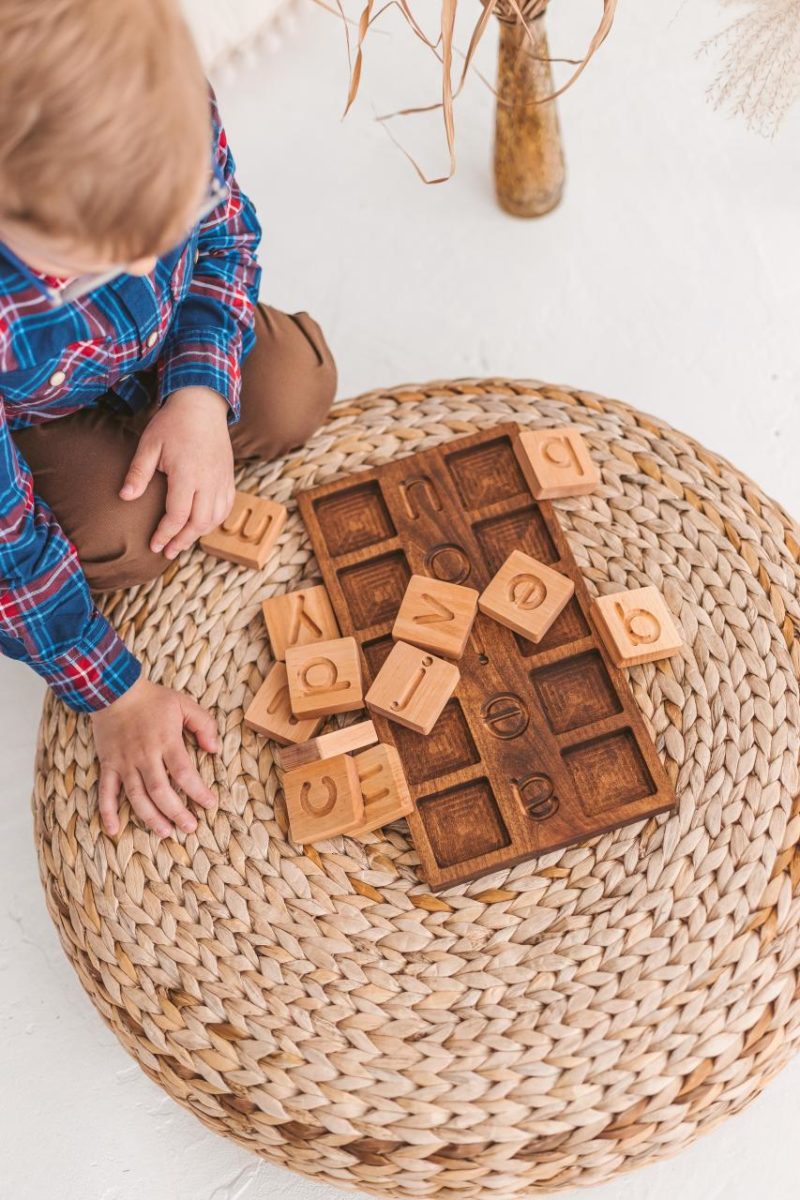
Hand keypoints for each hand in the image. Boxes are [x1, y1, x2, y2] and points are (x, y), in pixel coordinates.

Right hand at [91, 677, 219, 837]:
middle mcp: (145, 756)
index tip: (210, 804)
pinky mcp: (108, 765)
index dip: (198, 792)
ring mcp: (124, 762)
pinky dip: (107, 812)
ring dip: (150, 817)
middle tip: (190, 827)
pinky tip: (114, 830)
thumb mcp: (185, 704)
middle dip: (177, 812)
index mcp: (166, 741)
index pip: (184, 773)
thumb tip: (214, 749)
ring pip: (136, 796)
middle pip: (161, 791)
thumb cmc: (153, 699)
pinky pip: (106, 792)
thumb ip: (204, 725)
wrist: (113, 691)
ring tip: (165, 832)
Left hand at [120, 386, 234, 559]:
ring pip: (215, 518)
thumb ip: (138, 472)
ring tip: (182, 541)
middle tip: (167, 552)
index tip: (153, 545)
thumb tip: (125, 497)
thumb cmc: (172, 423)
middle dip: (182, 541)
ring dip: (198, 534)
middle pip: (199, 523)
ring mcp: (221, 480)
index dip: (165, 533)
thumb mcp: (149, 444)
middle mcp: (208, 481)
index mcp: (187, 474)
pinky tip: (201, 525)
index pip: (177, 515)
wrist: (203, 404)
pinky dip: (214, 521)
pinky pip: (226, 507)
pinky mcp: (228, 477)